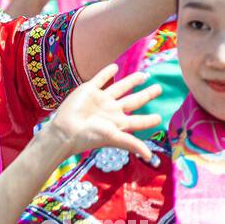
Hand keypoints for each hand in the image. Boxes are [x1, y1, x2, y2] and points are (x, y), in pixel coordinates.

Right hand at [42, 64, 162, 163]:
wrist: (66, 129)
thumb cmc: (89, 135)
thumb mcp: (113, 137)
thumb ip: (131, 143)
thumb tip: (149, 156)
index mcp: (119, 122)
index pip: (138, 121)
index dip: (149, 119)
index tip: (159, 118)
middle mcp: (112, 110)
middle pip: (134, 100)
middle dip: (146, 95)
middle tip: (159, 88)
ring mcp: (101, 99)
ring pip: (120, 87)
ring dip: (132, 81)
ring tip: (143, 75)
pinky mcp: (89, 90)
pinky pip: (100, 78)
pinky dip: (107, 73)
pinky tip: (115, 67)